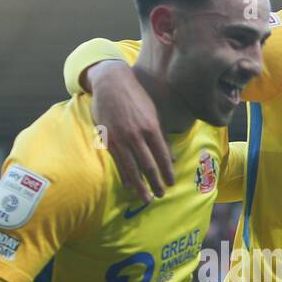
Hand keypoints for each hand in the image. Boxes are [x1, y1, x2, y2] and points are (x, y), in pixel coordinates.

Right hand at [87, 60, 172, 202]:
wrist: (111, 83)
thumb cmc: (136, 97)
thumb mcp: (153, 113)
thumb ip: (161, 137)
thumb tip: (172, 158)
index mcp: (151, 128)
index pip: (162, 156)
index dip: (167, 172)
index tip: (171, 183)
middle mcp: (137, 135)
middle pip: (149, 166)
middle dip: (156, 183)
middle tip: (161, 195)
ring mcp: (121, 139)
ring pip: (133, 168)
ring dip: (141, 186)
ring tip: (146, 199)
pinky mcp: (109, 140)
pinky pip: (118, 163)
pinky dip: (124, 176)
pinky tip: (129, 186)